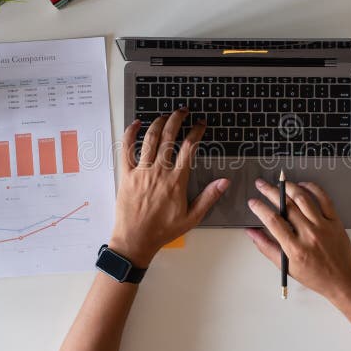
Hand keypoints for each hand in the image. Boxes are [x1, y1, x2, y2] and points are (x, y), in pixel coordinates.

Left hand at [110, 108, 229, 266]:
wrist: (135, 240)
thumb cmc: (164, 230)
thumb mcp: (192, 217)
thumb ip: (209, 197)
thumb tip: (225, 181)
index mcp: (177, 180)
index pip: (189, 148)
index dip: (196, 132)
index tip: (200, 123)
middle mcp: (159, 171)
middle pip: (169, 137)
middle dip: (177, 119)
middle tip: (183, 111)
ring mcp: (142, 171)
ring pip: (150, 139)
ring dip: (158, 123)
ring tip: (165, 115)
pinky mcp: (127, 175)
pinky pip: (126, 150)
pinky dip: (130, 134)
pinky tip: (136, 124)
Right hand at [245, 179, 350, 303]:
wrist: (342, 280)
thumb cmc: (314, 275)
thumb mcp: (286, 266)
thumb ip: (266, 247)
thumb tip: (251, 232)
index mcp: (295, 248)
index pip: (273, 221)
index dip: (260, 208)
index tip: (253, 202)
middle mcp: (309, 234)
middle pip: (287, 206)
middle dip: (270, 192)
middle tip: (261, 184)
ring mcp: (323, 226)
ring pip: (303, 198)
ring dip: (289, 187)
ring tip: (280, 183)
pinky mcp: (335, 221)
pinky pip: (324, 199)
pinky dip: (312, 188)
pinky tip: (302, 185)